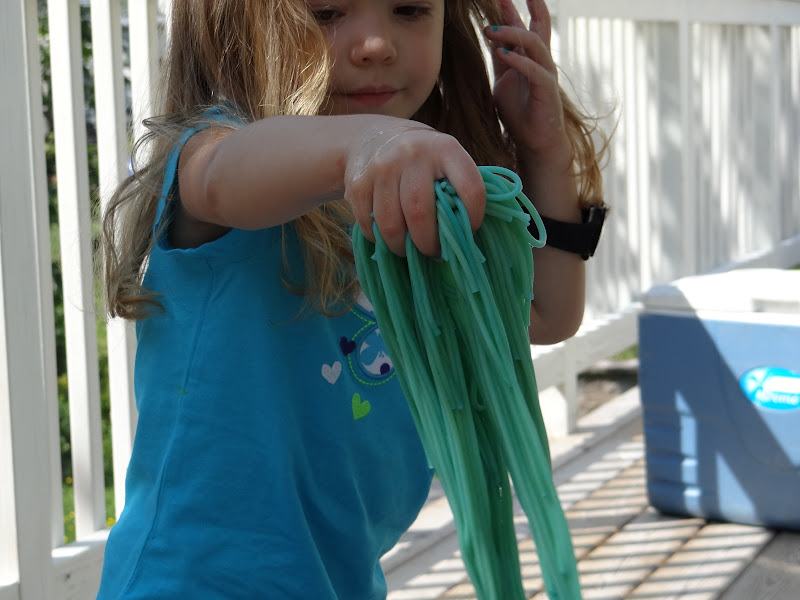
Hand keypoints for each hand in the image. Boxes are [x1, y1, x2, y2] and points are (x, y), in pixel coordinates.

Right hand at [344, 123, 484, 256]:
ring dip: (401, 247)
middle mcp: (412, 153)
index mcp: (445, 148)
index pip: (469, 189)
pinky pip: (369, 226)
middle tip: (433, 253)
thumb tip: (465, 236)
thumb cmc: (421, 160)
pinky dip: (379, 239)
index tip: (468, 232)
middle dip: (428, 243)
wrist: (374, 136)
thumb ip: (458, 189)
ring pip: (391, 225)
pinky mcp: (357, 184)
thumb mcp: (445, 160)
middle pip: (420, 213)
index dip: (473, 219)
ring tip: (409, 249)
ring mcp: (381, 167)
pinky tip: (388, 236)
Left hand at [484, 0, 570, 160]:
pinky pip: (534, 71)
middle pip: (536, 28)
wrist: (535, 143)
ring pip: (534, 45)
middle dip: (524, 10)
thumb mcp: (503, 84)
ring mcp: (546, 75)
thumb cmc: (520, 115)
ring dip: (512, 35)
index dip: (511, 12)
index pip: (522, 29)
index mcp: (529, 60)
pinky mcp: (547, 91)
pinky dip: (519, 62)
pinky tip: (503, 54)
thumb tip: (493, 42)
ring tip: (491, 30)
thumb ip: (501, 63)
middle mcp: (541, 63)